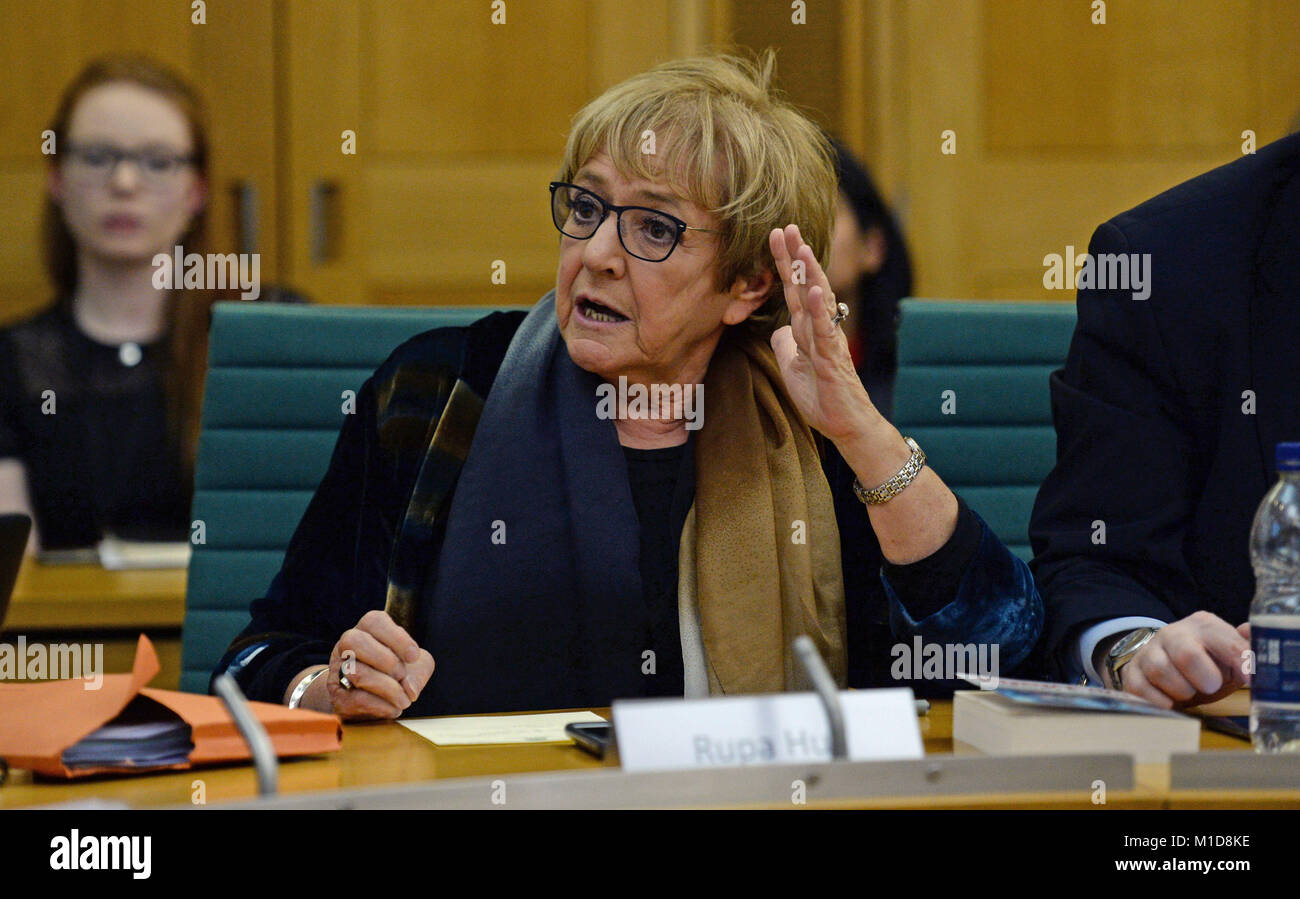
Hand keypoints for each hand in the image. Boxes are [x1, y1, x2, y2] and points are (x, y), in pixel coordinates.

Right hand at [296, 610, 435, 719]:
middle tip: (402, 675)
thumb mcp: (416, 665)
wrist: (370, 698)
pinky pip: (356, 699)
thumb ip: (420, 671)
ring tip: (404, 699)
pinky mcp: (337, 696)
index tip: (414, 656)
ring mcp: (338, 670)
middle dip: (387, 661)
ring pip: (357, 673)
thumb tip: (410, 688)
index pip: (375, 621)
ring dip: (388, 688)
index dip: (397, 638)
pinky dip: (381, 706)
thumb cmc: (396, 673)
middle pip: (356, 642)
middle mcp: (347, 645)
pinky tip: (393, 708)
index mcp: (367, 629)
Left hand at [767, 224, 877, 442]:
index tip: (775, 235)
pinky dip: (820, 310)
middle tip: (786, 226)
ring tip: (802, 248)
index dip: (785, 263)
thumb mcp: (792, 366)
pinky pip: (825, 330)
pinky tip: (817, 291)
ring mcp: (827, 340)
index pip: (794, 288)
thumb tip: (779, 328)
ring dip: (810, 274)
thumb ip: (786, 343)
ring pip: (818, 301)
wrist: (844, 424)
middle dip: (796, 256)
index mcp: (807, 328)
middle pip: (806, 285)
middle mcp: (819, 327)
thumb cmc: (822, 396)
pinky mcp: (832, 357)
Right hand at [1109, 612, 1250, 708]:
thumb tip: (1250, 632)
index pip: (1226, 642)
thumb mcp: (1229, 655)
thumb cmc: (1207, 663)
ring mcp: (1149, 651)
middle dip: (1204, 678)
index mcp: (1203, 626)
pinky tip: (1171, 703)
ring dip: (1180, 690)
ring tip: (1189, 693)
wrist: (1166, 660)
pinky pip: (1140, 687)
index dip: (1241, 663)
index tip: (1249, 681)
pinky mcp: (1132, 671)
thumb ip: (1244, 647)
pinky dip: (1158, 701)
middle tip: (1212, 687)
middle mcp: (1173, 633)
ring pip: (1160, 670)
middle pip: (1186, 654)